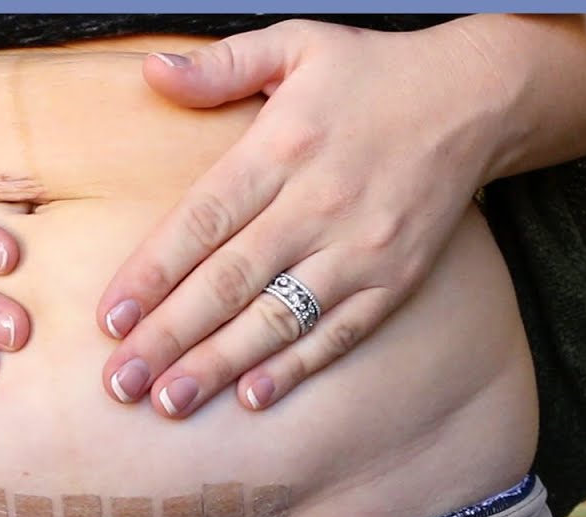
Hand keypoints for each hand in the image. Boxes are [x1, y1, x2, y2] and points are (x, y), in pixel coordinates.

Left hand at [96, 20, 502, 416]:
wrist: (476, 99)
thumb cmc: (371, 72)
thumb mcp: (296, 43)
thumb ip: (221, 66)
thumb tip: (152, 72)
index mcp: (282, 147)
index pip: (202, 220)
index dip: (152, 274)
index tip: (109, 320)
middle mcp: (319, 203)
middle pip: (229, 280)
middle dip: (169, 337)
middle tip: (122, 383)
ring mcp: (361, 248)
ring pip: (278, 316)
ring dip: (220, 364)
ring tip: (169, 404)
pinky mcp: (396, 279)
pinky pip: (338, 332)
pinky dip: (296, 367)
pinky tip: (252, 398)